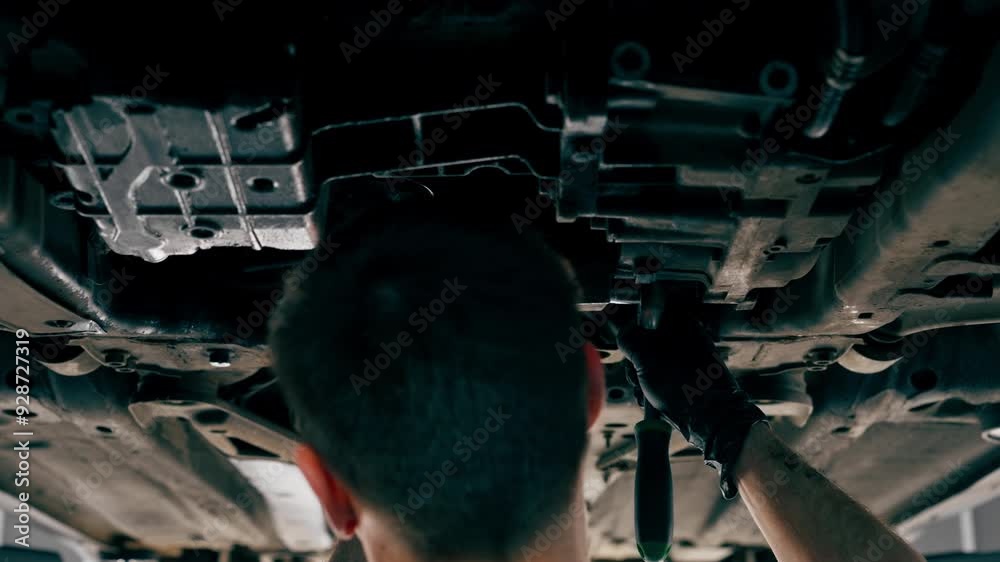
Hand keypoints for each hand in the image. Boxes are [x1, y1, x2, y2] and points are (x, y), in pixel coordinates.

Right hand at [615, 313, 766, 497]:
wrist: (711, 418)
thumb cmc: (681, 383)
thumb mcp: (646, 357)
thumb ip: (630, 338)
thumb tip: (622, 331)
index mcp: (682, 324)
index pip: (649, 315)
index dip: (632, 328)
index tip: (624, 342)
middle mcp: (687, 338)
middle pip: (648, 340)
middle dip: (635, 360)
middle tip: (635, 375)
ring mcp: (690, 358)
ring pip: (653, 361)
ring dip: (642, 377)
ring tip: (643, 392)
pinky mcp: (690, 378)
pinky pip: (664, 376)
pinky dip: (654, 386)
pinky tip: (650, 399)